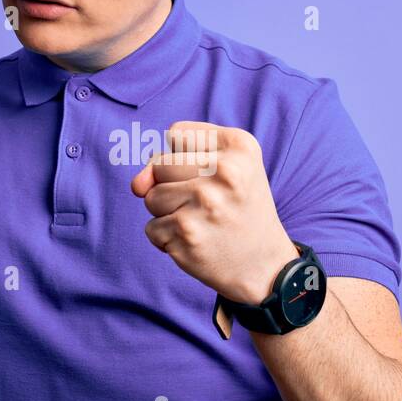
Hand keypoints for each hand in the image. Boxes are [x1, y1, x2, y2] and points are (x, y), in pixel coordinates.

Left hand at [130, 121, 298, 304]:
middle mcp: (225, 171)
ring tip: (202, 222)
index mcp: (239, 146)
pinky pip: (151, 229)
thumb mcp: (223, 168)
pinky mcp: (188, 234)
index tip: (211, 177)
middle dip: (172, 186)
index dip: (184, 158)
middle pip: (159, 164)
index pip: (176, 134)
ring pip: (150, 197)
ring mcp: (205, 203)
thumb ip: (171, 159)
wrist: (265, 266)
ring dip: (168, 214)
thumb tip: (136, 185)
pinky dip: (168, 239)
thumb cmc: (238, 209)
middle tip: (207, 204)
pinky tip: (197, 243)